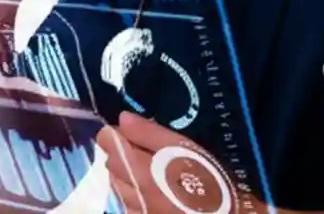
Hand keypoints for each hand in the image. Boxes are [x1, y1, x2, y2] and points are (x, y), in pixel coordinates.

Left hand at [97, 112, 276, 213]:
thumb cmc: (216, 181)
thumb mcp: (188, 149)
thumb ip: (151, 134)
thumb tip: (122, 118)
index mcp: (142, 170)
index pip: (107, 142)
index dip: (116, 132)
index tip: (131, 130)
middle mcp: (135, 194)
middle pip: (111, 166)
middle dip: (122, 154)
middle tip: (146, 149)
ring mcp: (141, 212)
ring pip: (118, 188)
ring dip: (126, 176)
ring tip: (151, 171)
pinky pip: (130, 207)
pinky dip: (135, 198)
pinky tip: (155, 194)